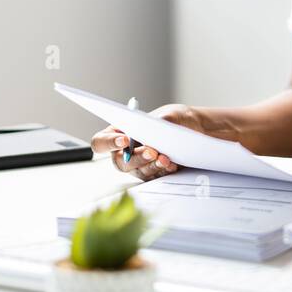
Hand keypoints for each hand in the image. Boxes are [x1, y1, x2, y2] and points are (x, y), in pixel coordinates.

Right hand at [90, 103, 206, 181]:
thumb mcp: (169, 114)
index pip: (101, 142)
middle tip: (151, 151)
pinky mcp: (151, 174)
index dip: (108, 143)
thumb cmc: (171, 119)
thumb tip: (157, 127)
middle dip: (136, 157)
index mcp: (117, 133)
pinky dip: (163, 171)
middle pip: (120, 161)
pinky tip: (172, 164)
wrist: (190, 131)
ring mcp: (137, 166)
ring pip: (138, 171)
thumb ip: (161, 120)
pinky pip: (153, 177)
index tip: (124, 140)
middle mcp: (123, 152)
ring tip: (165, 158)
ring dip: (152, 166)